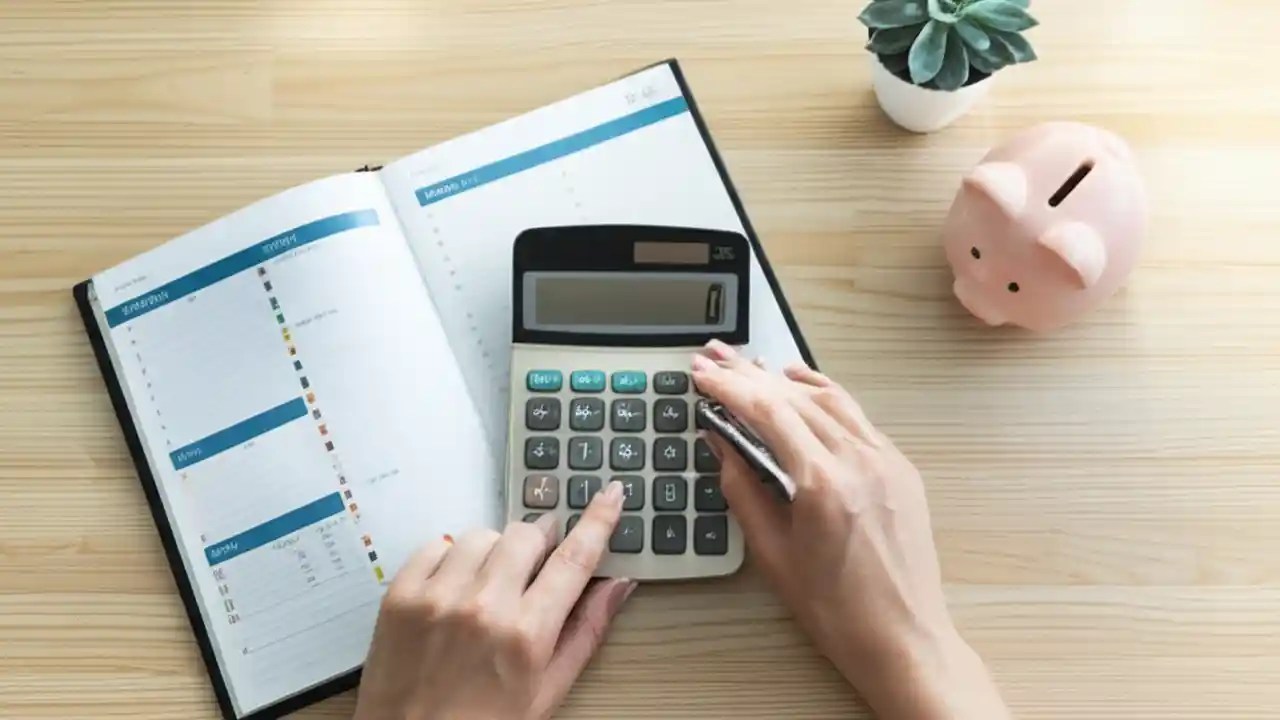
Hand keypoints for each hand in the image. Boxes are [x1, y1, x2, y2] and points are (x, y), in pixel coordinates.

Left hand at [354, 482, 634, 719]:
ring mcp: (436, 596)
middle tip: (536, 566)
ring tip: (490, 585)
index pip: (574, 559)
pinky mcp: (400, 594)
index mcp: (526, 635)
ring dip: (496, 551)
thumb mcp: (547, 691)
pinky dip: (452, 557)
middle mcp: (482, 607)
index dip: (598, 520)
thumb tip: (619, 585)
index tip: (610, 494)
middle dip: (540, 543)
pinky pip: (437, 544)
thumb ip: (585, 632)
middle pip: (527, 534)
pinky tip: (456, 587)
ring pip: (483, 535)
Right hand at [691, 341, 1008, 719]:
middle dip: (749, 374)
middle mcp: (859, 460)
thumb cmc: (836, 610)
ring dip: (785, 378)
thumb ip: (743, 490)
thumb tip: (721, 443)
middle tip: (715, 357)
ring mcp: (885, 460)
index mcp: (823, 483)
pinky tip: (802, 387)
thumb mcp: (771, 554)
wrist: (903, 638)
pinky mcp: (900, 468)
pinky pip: (857, 417)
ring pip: (829, 398)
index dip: (728, 387)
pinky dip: (824, 395)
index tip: (701, 373)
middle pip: (795, 397)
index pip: (766, 412)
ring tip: (751, 364)